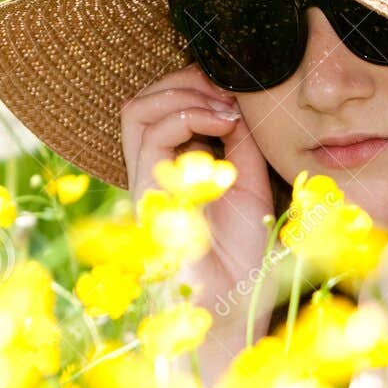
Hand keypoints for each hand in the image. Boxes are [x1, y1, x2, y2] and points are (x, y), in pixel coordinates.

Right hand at [121, 65, 279, 343]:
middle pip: (143, 101)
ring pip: (137, 108)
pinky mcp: (149, 193)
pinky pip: (153, 135)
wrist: (232, 306)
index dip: (194, 85)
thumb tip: (238, 102)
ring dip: (182, 93)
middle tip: (226, 89)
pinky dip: (189, 115)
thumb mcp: (250, 183)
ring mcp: (146, 181)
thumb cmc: (242, 257)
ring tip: (223, 106)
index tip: (235, 90)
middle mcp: (152, 171)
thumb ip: (241, 143)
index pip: (162, 106)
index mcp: (173, 167)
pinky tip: (222, 124)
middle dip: (184, 80)